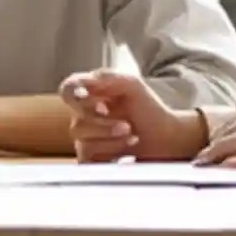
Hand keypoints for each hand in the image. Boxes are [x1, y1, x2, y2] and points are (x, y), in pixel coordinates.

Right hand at [59, 70, 205, 161]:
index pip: (68, 90)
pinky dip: (108, 153)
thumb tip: (91, 78)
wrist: (167, 139)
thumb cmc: (150, 110)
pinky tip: (124, 153)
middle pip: (76, 121)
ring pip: (82, 141)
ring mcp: (87, 138)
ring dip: (110, 139)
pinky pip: (86, 158)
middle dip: (104, 125)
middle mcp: (85, 115)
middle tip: (127, 126)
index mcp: (91, 94)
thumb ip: (111, 77)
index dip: (76, 97)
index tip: (97, 104)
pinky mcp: (92, 157)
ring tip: (132, 138)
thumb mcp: (134, 85)